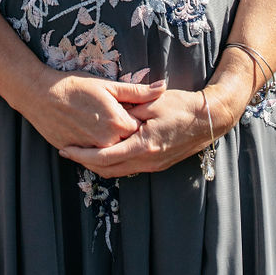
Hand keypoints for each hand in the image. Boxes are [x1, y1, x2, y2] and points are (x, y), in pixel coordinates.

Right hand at [20, 71, 159, 153]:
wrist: (41, 95)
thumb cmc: (75, 86)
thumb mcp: (108, 85)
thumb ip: (138, 91)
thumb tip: (163, 87)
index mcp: (119, 124)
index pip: (142, 129)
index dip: (142, 121)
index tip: (138, 113)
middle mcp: (108, 142)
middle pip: (129, 145)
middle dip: (130, 136)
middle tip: (119, 121)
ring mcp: (92, 151)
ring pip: (113, 155)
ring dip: (116, 147)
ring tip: (108, 129)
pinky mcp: (79, 155)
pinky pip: (95, 160)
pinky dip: (99, 153)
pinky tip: (98, 141)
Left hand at [59, 86, 212, 177]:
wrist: (209, 120)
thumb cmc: (182, 107)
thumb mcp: (153, 103)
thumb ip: (129, 109)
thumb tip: (108, 112)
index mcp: (143, 146)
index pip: (105, 157)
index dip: (82, 155)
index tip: (66, 148)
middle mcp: (147, 161)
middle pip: (108, 170)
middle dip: (86, 163)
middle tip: (68, 152)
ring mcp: (153, 165)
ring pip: (119, 171)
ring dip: (99, 165)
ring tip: (82, 152)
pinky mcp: (158, 163)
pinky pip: (130, 168)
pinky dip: (114, 163)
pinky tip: (106, 152)